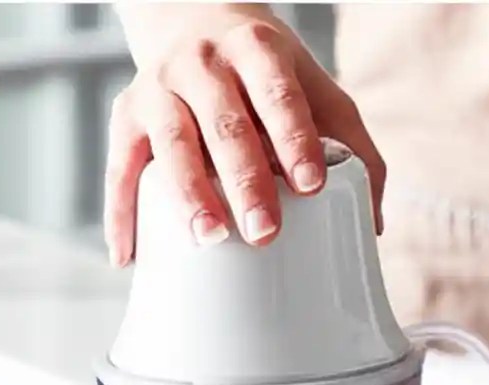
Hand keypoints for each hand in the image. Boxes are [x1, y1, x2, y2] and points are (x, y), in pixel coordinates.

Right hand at [105, 5, 385, 266]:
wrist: (194, 22)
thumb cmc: (265, 75)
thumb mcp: (314, 89)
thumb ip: (349, 145)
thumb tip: (369, 222)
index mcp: (256, 50)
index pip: (278, 94)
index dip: (294, 138)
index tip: (311, 186)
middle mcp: (202, 63)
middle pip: (224, 123)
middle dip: (244, 179)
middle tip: (265, 231)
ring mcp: (157, 88)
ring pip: (171, 143)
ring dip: (188, 194)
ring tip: (208, 238)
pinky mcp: (125, 117)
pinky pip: (119, 169)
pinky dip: (120, 215)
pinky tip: (130, 257)